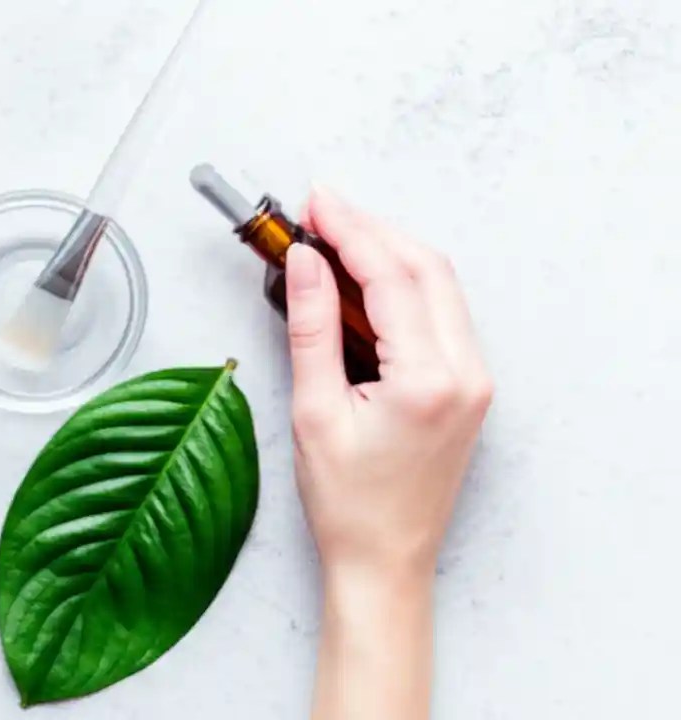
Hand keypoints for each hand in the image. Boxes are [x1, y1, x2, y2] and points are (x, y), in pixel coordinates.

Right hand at [284, 188, 491, 719]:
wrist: (383, 560)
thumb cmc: (347, 503)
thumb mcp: (314, 411)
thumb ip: (313, 327)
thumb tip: (304, 262)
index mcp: (430, 379)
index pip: (392, 277)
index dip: (350, 230)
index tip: (315, 203)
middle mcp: (466, 372)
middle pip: (427, 268)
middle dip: (372, 229)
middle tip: (321, 210)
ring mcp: (475, 379)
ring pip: (439, 285)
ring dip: (391, 252)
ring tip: (336, 237)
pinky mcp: (468, 386)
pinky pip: (441, 313)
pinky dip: (405, 283)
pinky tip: (367, 278)